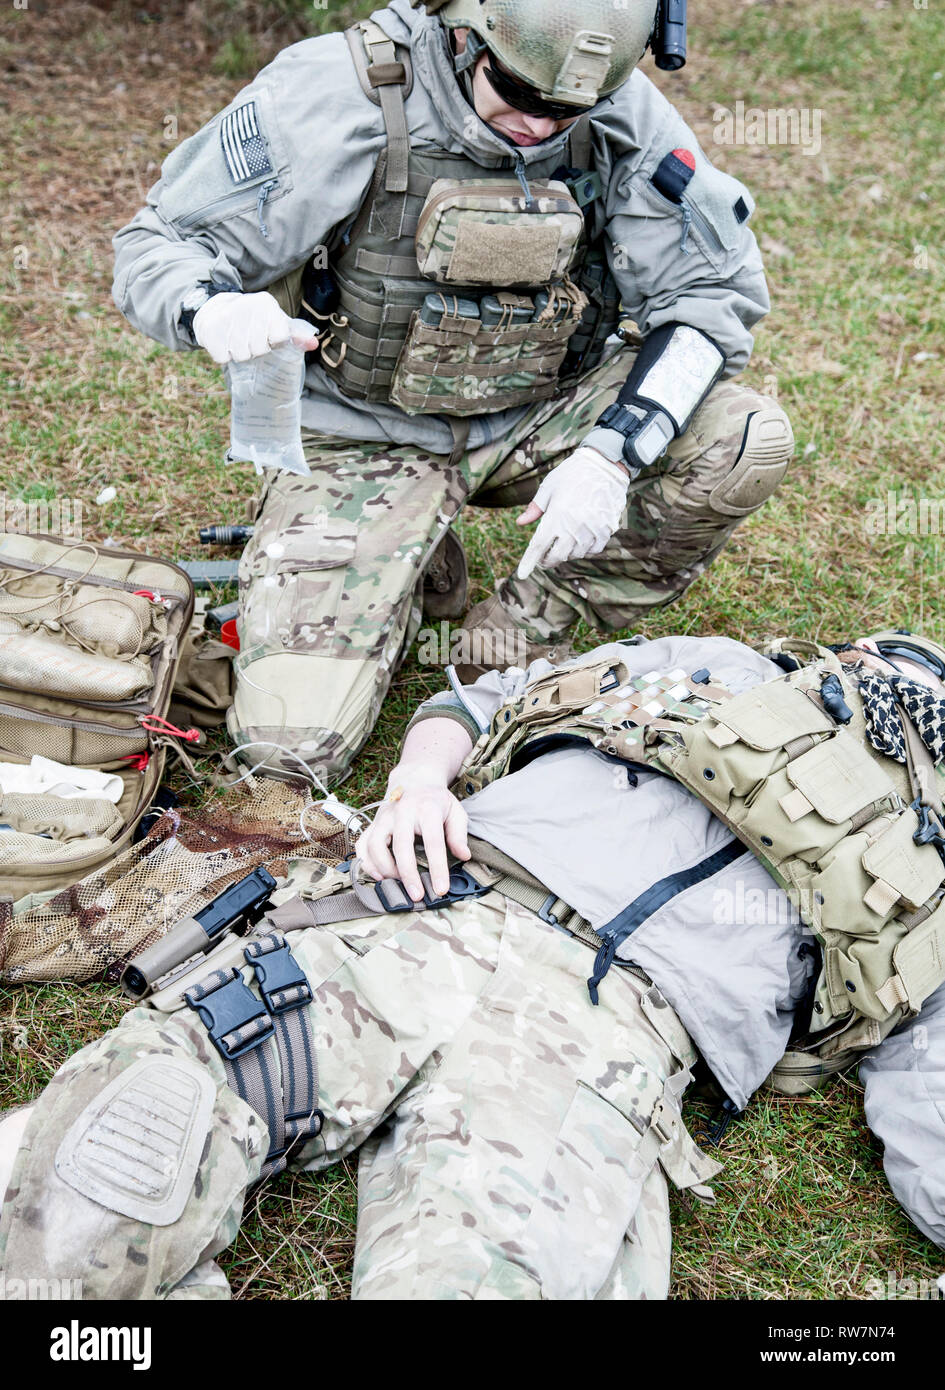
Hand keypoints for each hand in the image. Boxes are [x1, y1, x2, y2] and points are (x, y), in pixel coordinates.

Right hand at [193, 291, 318, 363]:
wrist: (215, 308)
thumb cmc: (254, 321)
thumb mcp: (276, 323)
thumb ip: (295, 335)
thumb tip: (314, 344)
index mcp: (267, 304)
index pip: (279, 339)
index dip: (273, 342)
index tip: (266, 335)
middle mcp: (247, 306)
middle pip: (259, 350)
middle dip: (255, 349)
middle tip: (248, 338)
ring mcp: (227, 316)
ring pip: (241, 356)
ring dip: (239, 353)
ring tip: (236, 339)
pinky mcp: (210, 329)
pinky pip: (223, 358)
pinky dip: (223, 354)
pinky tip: (224, 341)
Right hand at [355, 766, 470, 903]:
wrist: (415, 779)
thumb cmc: (436, 800)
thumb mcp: (456, 811)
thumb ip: (459, 834)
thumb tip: (464, 856)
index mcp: (427, 809)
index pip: (433, 842)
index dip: (438, 868)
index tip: (441, 889)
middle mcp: (402, 812)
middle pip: (401, 846)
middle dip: (408, 874)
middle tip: (416, 895)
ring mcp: (384, 817)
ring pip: (376, 845)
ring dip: (385, 869)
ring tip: (397, 884)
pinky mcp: (373, 823)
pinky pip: (362, 844)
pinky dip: (366, 862)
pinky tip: (378, 875)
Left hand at [516, 446, 629, 580]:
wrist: (605, 464)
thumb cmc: (572, 474)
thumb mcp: (549, 487)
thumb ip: (535, 508)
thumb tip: (520, 523)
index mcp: (556, 516)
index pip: (538, 546)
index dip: (529, 562)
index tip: (522, 574)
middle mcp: (573, 526)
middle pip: (556, 557)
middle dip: (547, 561)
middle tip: (543, 558)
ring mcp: (591, 530)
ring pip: (575, 555)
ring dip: (566, 553)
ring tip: (563, 543)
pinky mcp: (606, 529)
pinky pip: (594, 549)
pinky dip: (585, 549)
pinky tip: (581, 540)